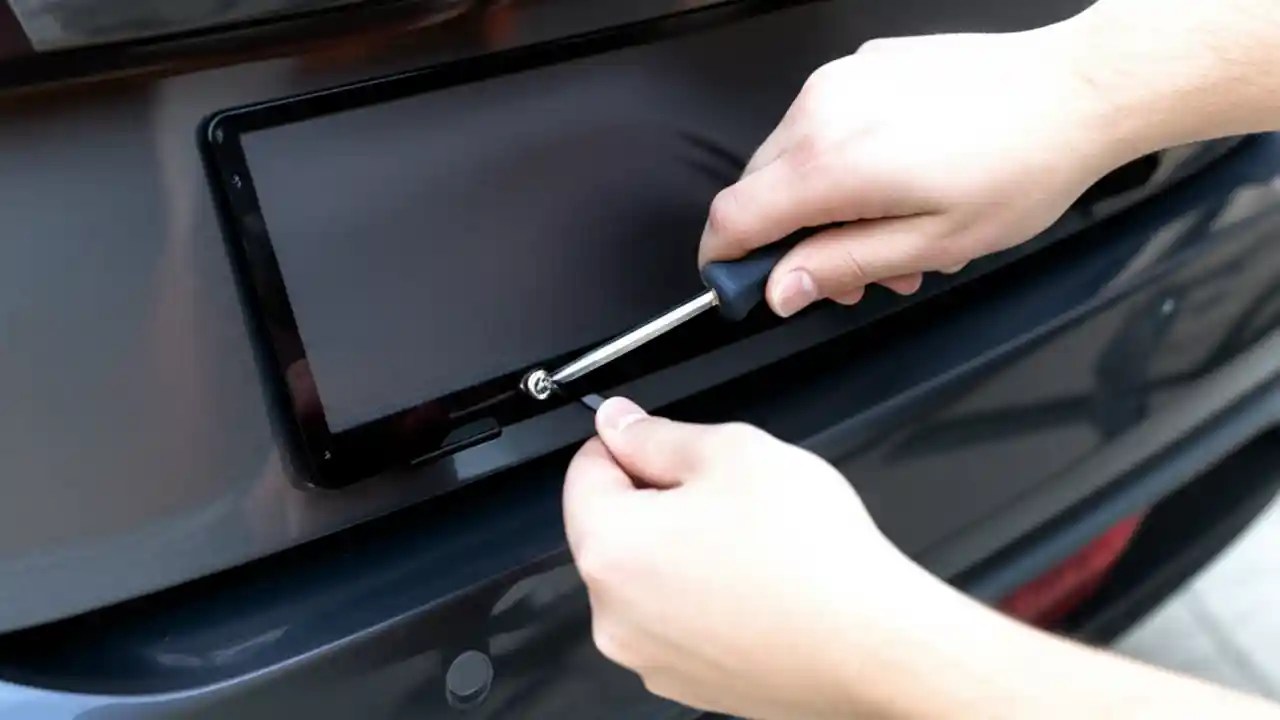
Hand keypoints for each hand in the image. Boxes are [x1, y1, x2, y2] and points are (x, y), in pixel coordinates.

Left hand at [563, 398, 950, 718]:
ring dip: (680, 551)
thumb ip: (658, 434)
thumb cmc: (812, 557)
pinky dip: (701, 598)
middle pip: (613, 528)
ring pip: (646, 577)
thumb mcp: (732, 451)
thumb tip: (619, 424)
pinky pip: (676, 621)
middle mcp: (613, 614)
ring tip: (748, 543)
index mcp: (610, 547)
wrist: (873, 646)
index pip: (585, 471)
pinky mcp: (685, 683)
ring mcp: (648, 656)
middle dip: (657, 500)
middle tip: (723, 492)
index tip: (658, 440)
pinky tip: (753, 584)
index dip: (625, 444)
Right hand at [698, 23, 1133, 316]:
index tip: (744, 288)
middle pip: (757, 190)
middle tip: (854, 275)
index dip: (726, 261)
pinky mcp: (862, 64)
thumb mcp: (932, 242)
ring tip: (891, 233)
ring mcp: (839, 80)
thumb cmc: (1019, 168)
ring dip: (820, 206)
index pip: (732, 217)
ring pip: (789, 159)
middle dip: (790, 243)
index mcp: (830, 163)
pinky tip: (898, 182)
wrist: (1074, 90)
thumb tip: (779, 289)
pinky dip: (841, 164)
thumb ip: (841, 265)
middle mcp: (820, 111)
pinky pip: (821, 125)